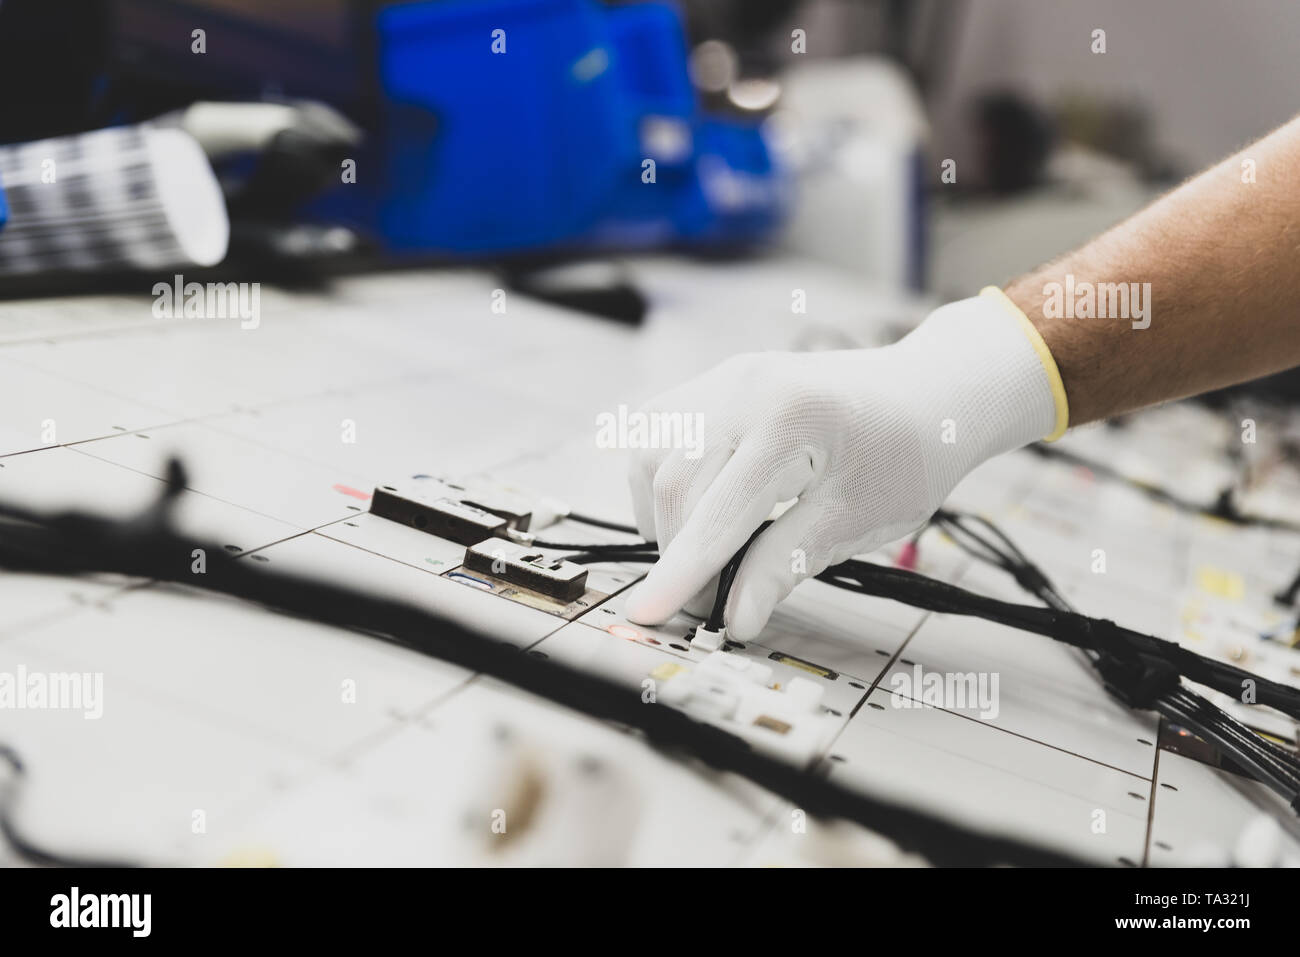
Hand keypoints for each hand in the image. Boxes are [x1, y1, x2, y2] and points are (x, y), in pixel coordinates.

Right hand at [624, 290, 1064, 640]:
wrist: (925, 395)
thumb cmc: (905, 456)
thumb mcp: (856, 521)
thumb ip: (786, 566)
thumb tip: (736, 616)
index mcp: (791, 420)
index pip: (718, 512)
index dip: (680, 571)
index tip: (647, 613)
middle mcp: (745, 387)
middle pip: (674, 485)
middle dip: (679, 554)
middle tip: (711, 603)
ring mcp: (725, 379)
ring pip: (651, 456)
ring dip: (664, 514)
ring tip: (703, 551)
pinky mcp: (717, 383)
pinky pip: (658, 431)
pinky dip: (663, 479)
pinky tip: (695, 507)